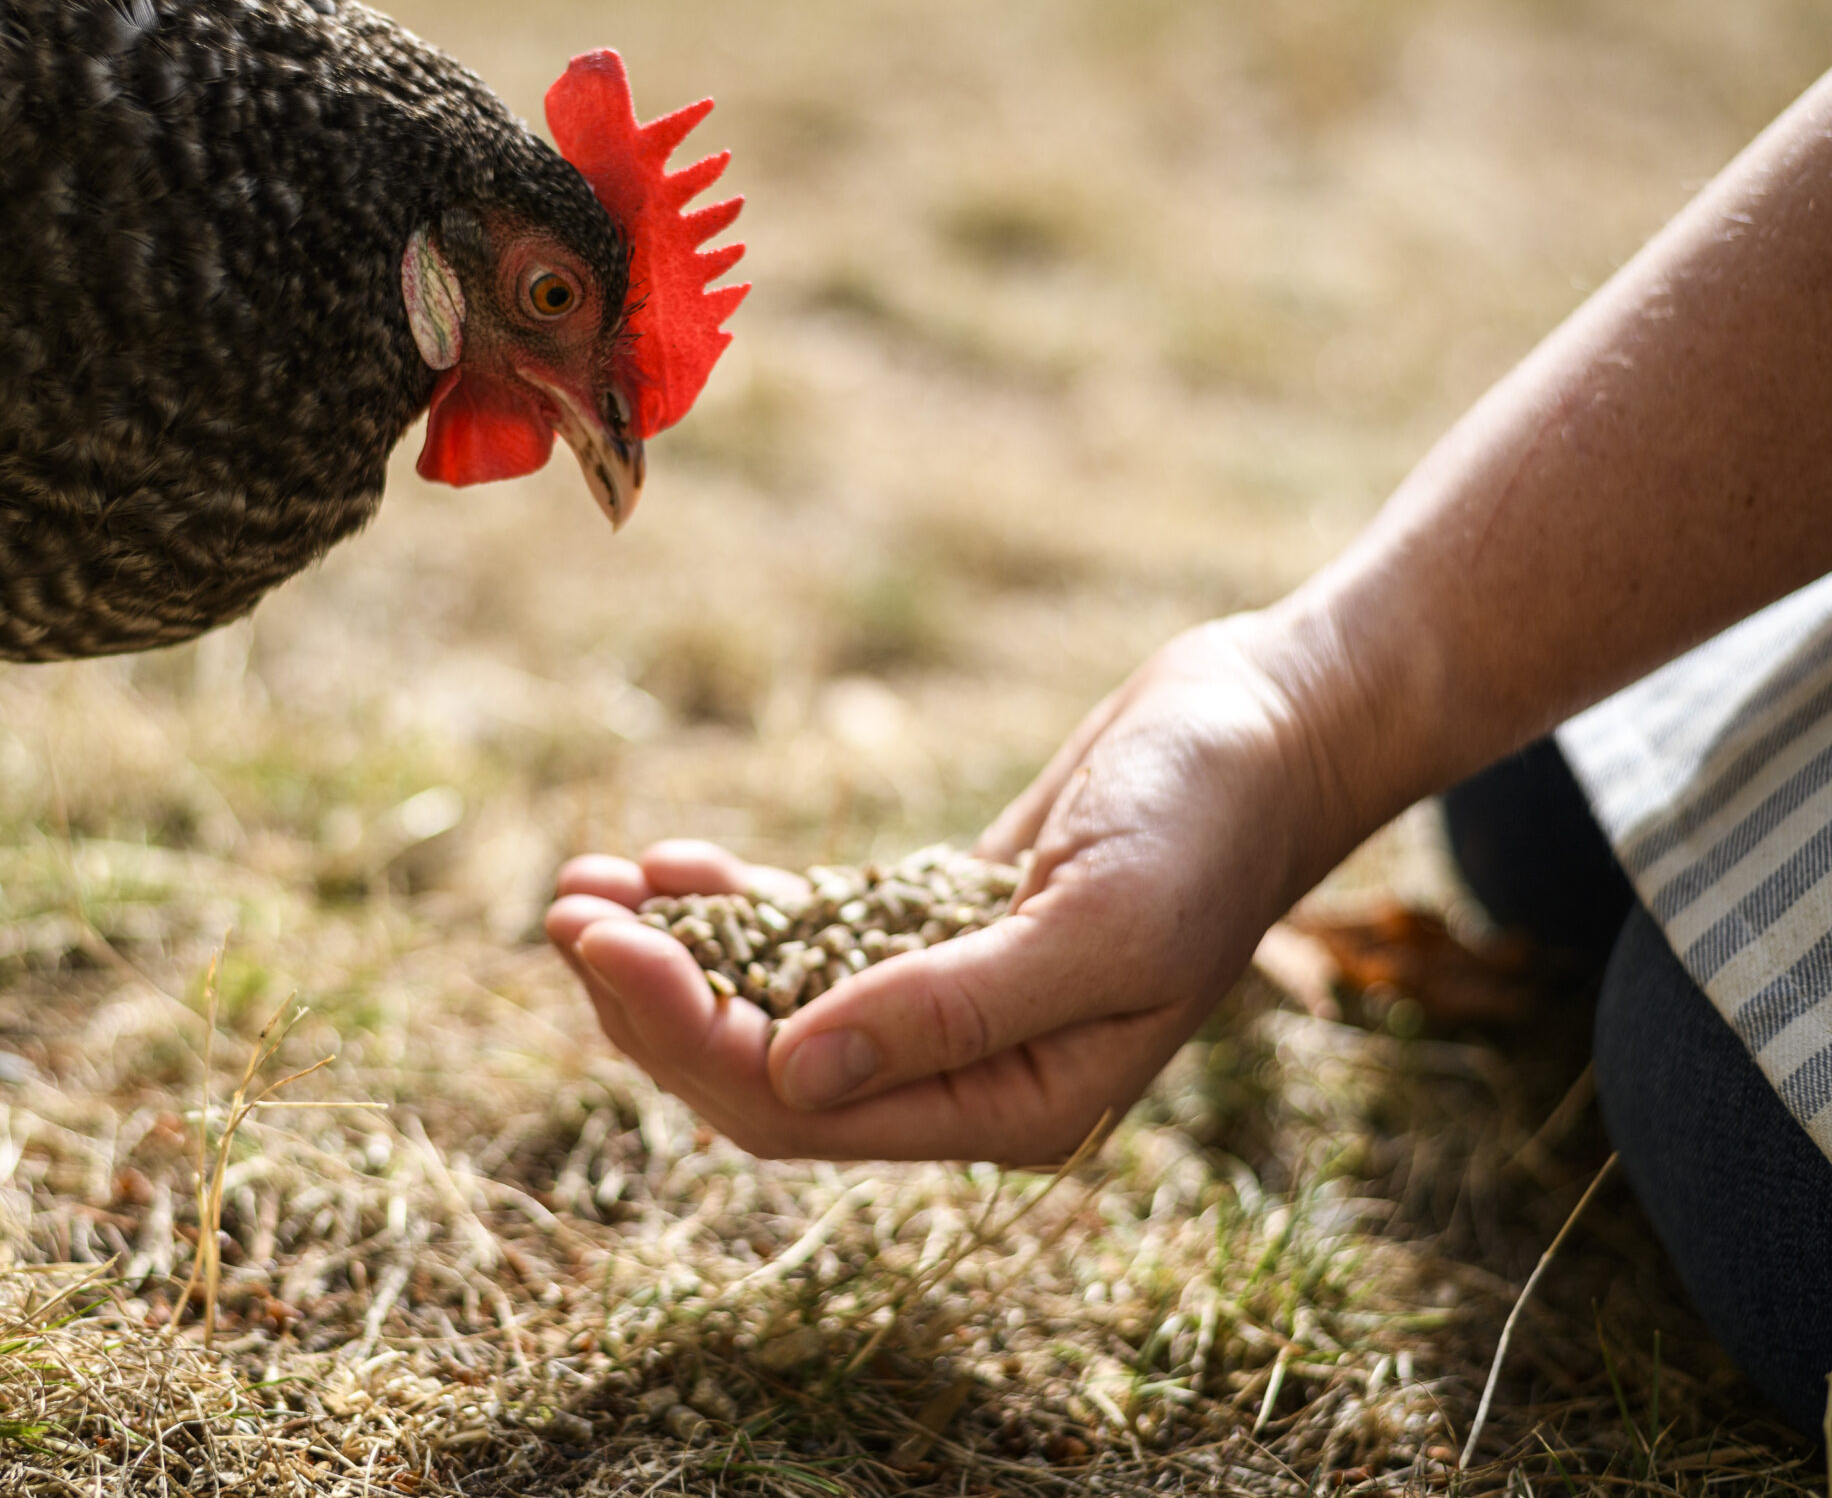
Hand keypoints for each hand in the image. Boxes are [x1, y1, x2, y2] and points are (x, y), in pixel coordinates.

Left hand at [547, 616, 1360, 1161]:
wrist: (1269, 723)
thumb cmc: (1208, 819)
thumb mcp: (1096, 920)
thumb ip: (950, 1008)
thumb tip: (790, 1075)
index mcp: (1010, 1106)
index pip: (799, 1108)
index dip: (685, 1035)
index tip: (605, 945)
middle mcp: (967, 1072)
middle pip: (764, 1068)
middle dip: (653, 999)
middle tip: (562, 912)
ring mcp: (948, 998)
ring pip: (774, 1003)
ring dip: (675, 951)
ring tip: (583, 886)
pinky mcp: (939, 922)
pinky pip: (811, 937)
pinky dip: (738, 907)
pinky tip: (673, 865)